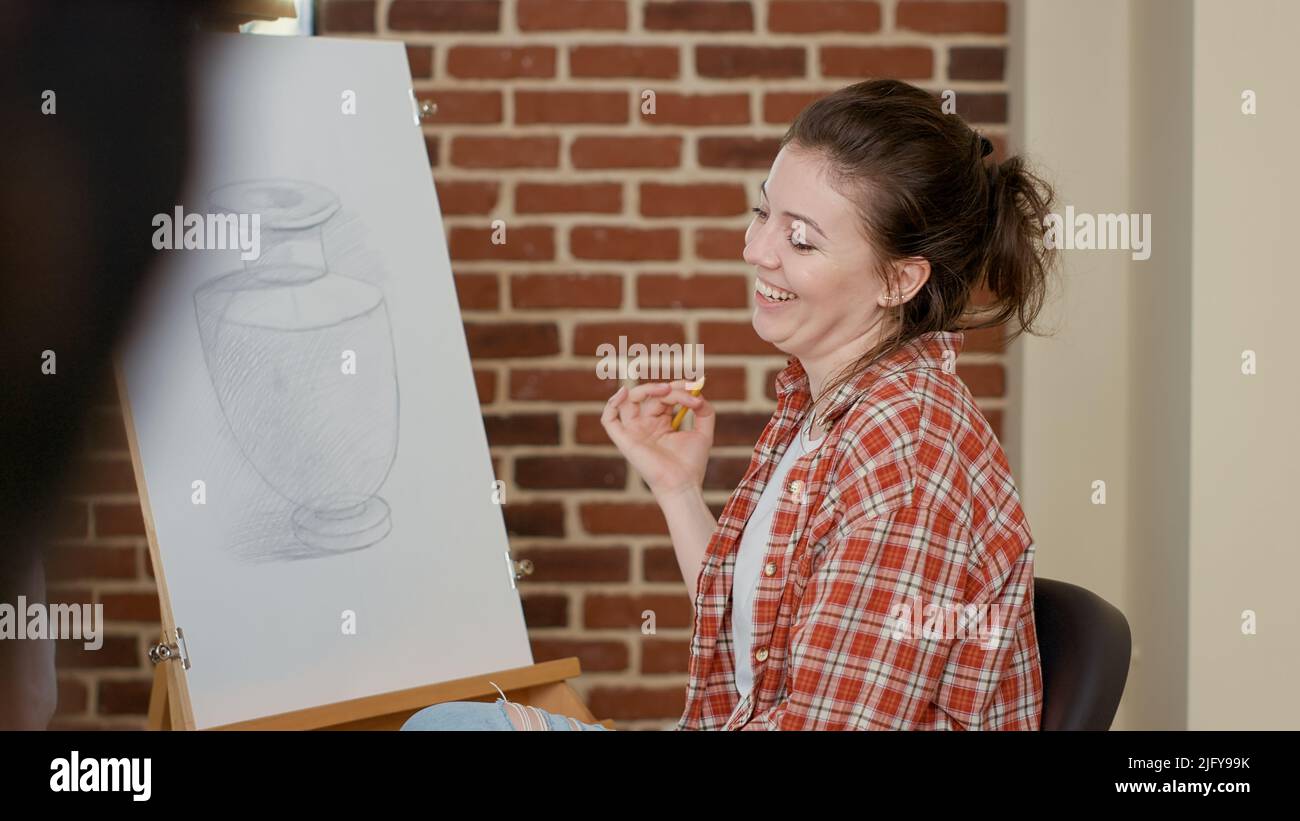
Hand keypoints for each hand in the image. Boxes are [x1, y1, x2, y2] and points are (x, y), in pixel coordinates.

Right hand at [600, 379, 714, 499]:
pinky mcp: (624, 440)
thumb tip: (698, 393)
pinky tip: (624, 393)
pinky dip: (612, 404)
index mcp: (661, 423)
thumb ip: (705, 411)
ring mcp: (633, 432)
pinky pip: (609, 419)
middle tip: (684, 388)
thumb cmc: (691, 464)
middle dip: (667, 389)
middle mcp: (645, 425)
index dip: (677, 388)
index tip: (693, 385)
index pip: (664, 397)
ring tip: (665, 390)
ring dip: (645, 389)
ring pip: (629, 401)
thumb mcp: (704, 433)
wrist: (683, 484)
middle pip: (649, 396)